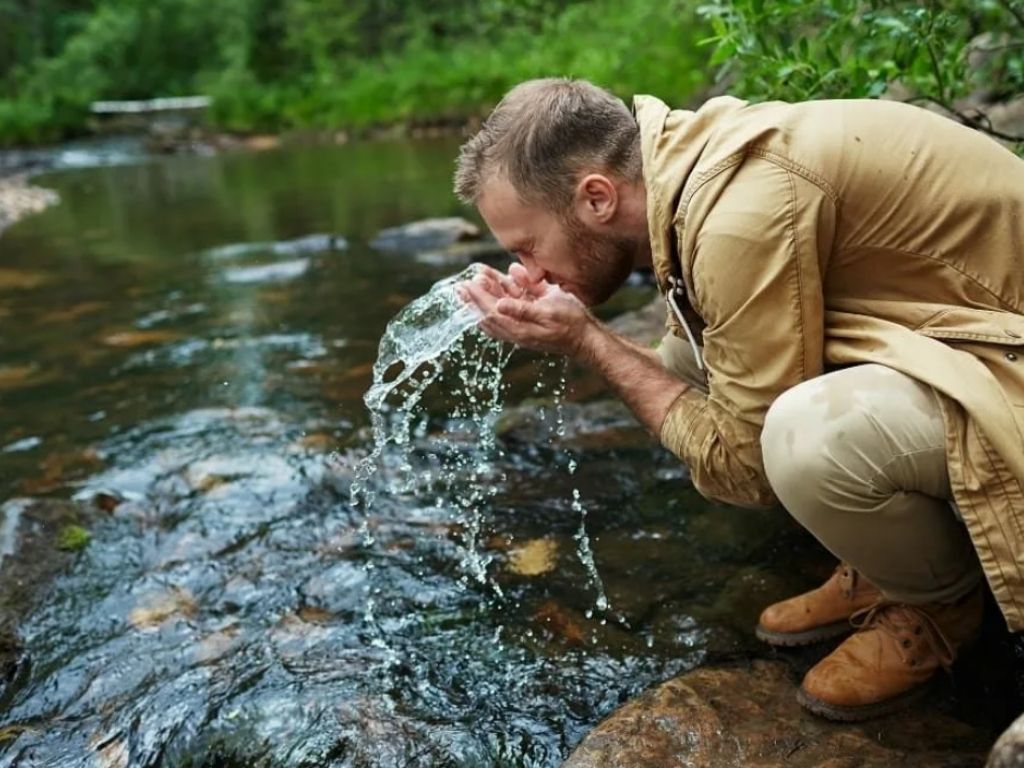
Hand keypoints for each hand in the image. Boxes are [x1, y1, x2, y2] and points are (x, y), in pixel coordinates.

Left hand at [458, 264, 594, 356]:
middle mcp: (517, 329)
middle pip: (489, 313)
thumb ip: (523, 308)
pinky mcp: (531, 322)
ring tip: (476, 281)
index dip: (477, 298)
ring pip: (499, 311)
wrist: (588, 339)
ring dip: (487, 296)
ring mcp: (523, 326)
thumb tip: (498, 305)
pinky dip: (502, 298)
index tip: (466, 284)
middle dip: (475, 298)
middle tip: (460, 285)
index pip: (490, 312)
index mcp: (519, 327)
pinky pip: (511, 310)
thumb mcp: (550, 310)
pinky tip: (499, 287)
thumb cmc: (572, 323)